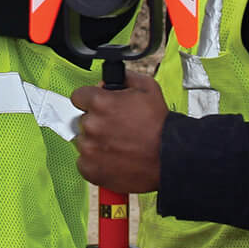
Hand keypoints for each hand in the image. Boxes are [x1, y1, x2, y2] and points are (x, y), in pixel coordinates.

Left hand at [70, 71, 168, 192]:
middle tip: (115, 128)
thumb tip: (107, 81)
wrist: (170, 157)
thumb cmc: (160, 125)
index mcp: (100, 102)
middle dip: (96, 122)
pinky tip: (112, 158)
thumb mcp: (147, 87)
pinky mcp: (90, 169)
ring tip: (117, 144)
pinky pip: (83, 162)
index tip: (97, 107)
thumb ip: (123, 78)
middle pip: (82, 120)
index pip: (78, 96)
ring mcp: (89, 148)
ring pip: (83, 141)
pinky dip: (95, 162)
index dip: (90, 100)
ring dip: (95, 142)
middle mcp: (91, 125)